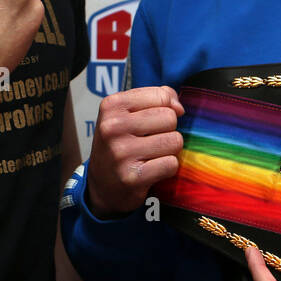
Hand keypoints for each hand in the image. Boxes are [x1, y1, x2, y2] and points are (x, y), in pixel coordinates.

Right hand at [85, 87, 183, 217]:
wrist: (102, 185)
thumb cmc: (119, 144)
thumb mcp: (126, 114)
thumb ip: (155, 98)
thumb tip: (179, 107)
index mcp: (112, 106)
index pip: (161, 95)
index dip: (166, 108)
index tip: (154, 120)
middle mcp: (113, 127)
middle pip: (170, 117)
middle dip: (167, 130)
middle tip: (150, 141)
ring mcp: (121, 153)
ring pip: (174, 140)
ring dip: (169, 150)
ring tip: (151, 155)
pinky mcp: (133, 177)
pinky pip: (171, 164)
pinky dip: (167, 168)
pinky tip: (152, 169)